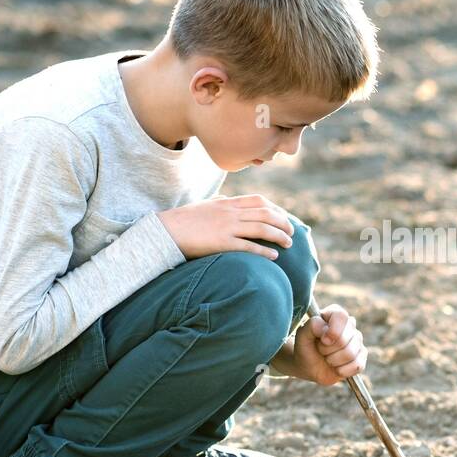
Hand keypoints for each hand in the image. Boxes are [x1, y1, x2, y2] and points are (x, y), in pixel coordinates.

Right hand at [157, 194, 293, 259]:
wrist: (164, 231)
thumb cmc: (182, 220)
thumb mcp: (203, 206)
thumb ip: (217, 202)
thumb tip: (225, 200)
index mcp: (226, 203)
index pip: (258, 201)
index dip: (275, 209)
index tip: (284, 217)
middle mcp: (229, 212)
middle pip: (265, 213)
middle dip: (283, 222)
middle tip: (292, 232)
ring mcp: (226, 227)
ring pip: (261, 228)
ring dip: (279, 235)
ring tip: (288, 244)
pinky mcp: (221, 243)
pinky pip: (248, 246)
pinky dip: (263, 251)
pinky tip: (274, 257)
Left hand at [291, 304, 366, 385]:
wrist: (308, 366)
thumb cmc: (306, 347)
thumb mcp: (302, 335)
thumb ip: (311, 326)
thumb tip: (325, 327)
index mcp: (335, 314)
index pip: (341, 316)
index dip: (333, 330)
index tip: (322, 340)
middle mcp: (349, 326)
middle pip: (344, 339)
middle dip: (327, 349)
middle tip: (320, 350)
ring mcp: (357, 342)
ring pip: (350, 353)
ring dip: (333, 360)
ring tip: (327, 358)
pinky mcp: (361, 358)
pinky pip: (357, 366)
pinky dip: (342, 370)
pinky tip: (335, 368)